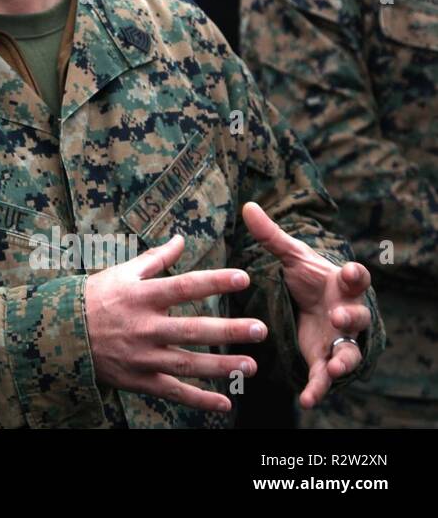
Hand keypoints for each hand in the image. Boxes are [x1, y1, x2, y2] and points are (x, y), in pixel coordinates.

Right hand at [85, 234, 263, 412]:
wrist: (60, 333)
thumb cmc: (94, 298)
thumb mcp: (121, 273)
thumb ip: (155, 260)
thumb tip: (181, 239)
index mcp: (140, 296)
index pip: (183, 287)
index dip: (214, 282)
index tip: (243, 277)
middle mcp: (143, 327)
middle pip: (192, 329)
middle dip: (228, 330)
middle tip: (260, 329)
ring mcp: (142, 356)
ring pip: (187, 363)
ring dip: (221, 366)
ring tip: (252, 365)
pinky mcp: (138, 380)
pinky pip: (172, 392)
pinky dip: (198, 400)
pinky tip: (225, 403)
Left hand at [241, 202, 372, 407]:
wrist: (315, 306)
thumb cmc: (309, 279)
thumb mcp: (291, 258)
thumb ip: (271, 237)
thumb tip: (247, 206)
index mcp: (342, 284)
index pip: (356, 276)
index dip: (356, 274)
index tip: (351, 271)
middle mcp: (348, 312)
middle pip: (358, 316)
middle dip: (351, 317)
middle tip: (339, 316)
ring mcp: (340, 339)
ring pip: (349, 352)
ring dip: (343, 360)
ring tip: (333, 368)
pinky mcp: (325, 359)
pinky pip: (325, 377)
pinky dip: (318, 389)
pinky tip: (306, 400)